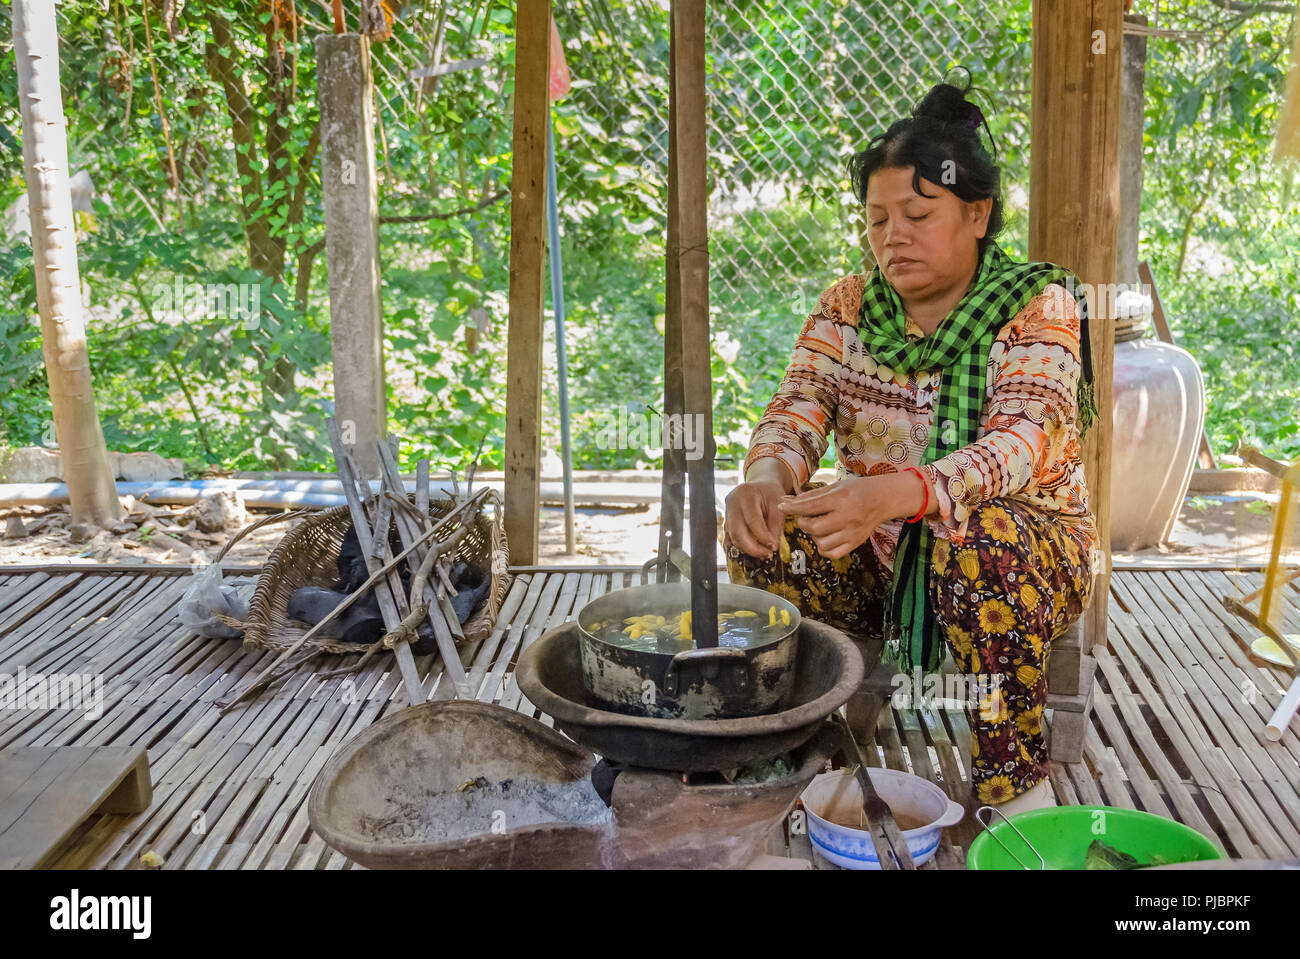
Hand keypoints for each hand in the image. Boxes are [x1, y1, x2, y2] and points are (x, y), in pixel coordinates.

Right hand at [724, 479, 785, 558]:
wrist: (760, 485)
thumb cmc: (770, 493)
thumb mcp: (777, 504)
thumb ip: (775, 525)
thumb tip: (772, 547)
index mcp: (745, 495)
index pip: (752, 520)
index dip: (762, 536)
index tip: (773, 547)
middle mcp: (732, 504)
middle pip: (737, 532)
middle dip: (752, 548)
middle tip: (767, 554)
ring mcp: (727, 513)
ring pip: (733, 537)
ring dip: (749, 549)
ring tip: (765, 553)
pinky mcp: (727, 522)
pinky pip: (732, 538)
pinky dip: (744, 546)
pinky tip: (756, 549)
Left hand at [778, 471, 927, 559]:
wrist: (883, 499)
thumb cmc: (857, 490)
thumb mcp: (834, 487)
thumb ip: (810, 496)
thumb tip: (786, 501)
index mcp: (841, 499)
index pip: (811, 507)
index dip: (793, 508)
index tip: (782, 507)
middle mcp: (847, 517)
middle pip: (814, 527)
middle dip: (803, 522)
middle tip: (806, 517)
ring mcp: (852, 533)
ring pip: (821, 543)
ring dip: (813, 536)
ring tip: (818, 526)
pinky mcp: (856, 543)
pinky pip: (833, 554)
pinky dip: (823, 548)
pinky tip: (825, 538)